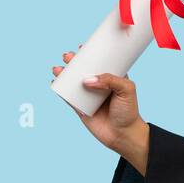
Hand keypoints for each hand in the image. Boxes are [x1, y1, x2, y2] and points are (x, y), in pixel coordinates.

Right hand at [51, 47, 149, 172]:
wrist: (123, 135)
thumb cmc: (128, 111)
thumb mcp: (126, 90)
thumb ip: (110, 80)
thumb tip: (87, 80)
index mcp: (112, 78)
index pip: (100, 62)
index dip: (91, 54)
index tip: (83, 47)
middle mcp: (99, 86)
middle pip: (83, 70)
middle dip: (73, 62)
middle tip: (68, 57)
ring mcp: (88, 97)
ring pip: (73, 82)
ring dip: (64, 73)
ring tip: (58, 69)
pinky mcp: (80, 108)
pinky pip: (68, 97)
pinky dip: (60, 90)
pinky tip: (54, 82)